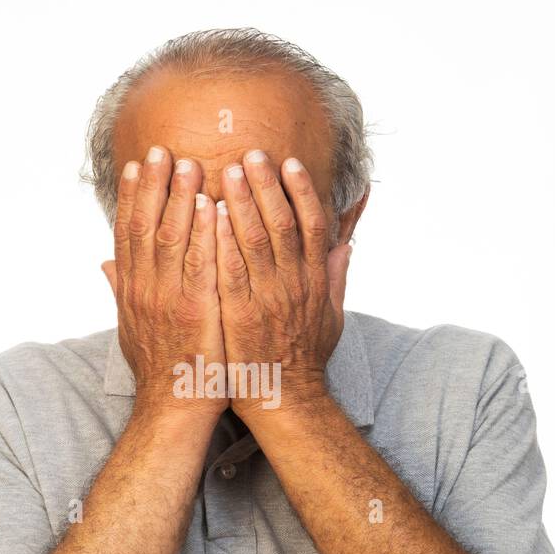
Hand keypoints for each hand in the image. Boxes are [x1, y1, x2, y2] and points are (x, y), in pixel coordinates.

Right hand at [102, 146, 225, 416]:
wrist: (173, 407)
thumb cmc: (160, 368)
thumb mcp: (131, 327)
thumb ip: (121, 290)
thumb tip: (104, 264)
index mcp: (131, 290)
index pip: (128, 233)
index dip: (130, 197)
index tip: (135, 165)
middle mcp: (144, 289)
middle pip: (145, 226)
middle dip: (153, 185)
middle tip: (161, 149)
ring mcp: (169, 299)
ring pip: (171, 238)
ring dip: (178, 198)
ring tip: (187, 163)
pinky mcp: (196, 311)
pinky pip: (199, 263)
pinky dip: (203, 233)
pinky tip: (211, 206)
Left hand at [214, 151, 351, 416]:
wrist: (285, 399)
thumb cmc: (305, 358)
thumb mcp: (332, 316)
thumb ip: (337, 276)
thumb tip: (348, 242)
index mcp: (314, 281)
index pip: (312, 225)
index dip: (302, 192)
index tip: (290, 163)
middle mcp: (294, 284)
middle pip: (283, 224)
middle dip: (267, 186)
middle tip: (251, 153)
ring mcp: (267, 298)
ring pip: (255, 240)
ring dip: (241, 203)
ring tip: (227, 171)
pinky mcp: (240, 314)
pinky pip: (229, 270)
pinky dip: (219, 240)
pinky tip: (207, 214)